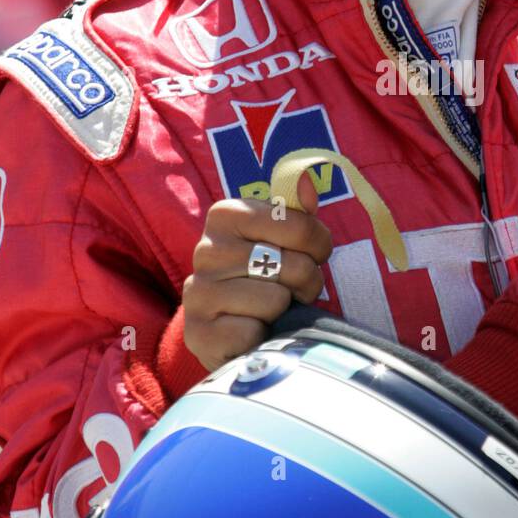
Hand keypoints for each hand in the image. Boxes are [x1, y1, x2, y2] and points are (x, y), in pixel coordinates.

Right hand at [182, 169, 332, 371]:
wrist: (226, 328)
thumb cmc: (263, 275)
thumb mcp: (282, 238)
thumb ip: (298, 211)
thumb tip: (307, 182)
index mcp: (225, 215)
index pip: (301, 226)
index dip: (319, 246)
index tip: (311, 255)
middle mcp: (206, 250)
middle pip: (294, 266)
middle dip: (306, 282)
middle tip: (293, 288)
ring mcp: (198, 293)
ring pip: (276, 300)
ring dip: (284, 311)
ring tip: (272, 310)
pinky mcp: (199, 334)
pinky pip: (254, 334)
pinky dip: (262, 336)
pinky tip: (252, 331)